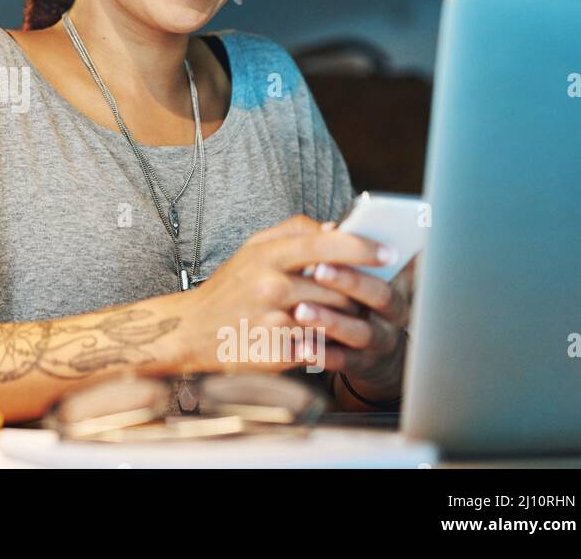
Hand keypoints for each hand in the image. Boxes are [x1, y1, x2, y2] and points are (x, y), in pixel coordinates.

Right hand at [180, 215, 391, 373]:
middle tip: (357, 295)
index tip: (388, 251)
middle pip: (338, 287)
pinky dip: (322, 341)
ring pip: (333, 317)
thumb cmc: (229, 289)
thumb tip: (336, 228)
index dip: (362, 247)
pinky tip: (312, 338)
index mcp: (267, 256)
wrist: (191, 331)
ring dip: (341, 318)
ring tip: (333, 316)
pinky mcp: (276, 352)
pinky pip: (319, 345)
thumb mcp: (252, 249)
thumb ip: (294, 232)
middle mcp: (270, 285)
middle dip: (354, 292)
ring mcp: (273, 320)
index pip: (325, 243)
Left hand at [294, 250, 417, 397]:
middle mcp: (392, 313)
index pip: (388, 263)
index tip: (340, 238)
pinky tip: (301, 347)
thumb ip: (343, 252)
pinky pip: (343, 361)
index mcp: (393, 284)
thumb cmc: (355, 303)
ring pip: (360, 331)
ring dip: (331, 320)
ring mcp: (378, 342)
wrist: (366, 353)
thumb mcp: (356, 277)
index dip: (365, 253)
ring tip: (301, 311)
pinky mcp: (360, 365)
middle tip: (318, 271)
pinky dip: (322, 354)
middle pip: (379, 295)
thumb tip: (329, 227)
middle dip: (349, 282)